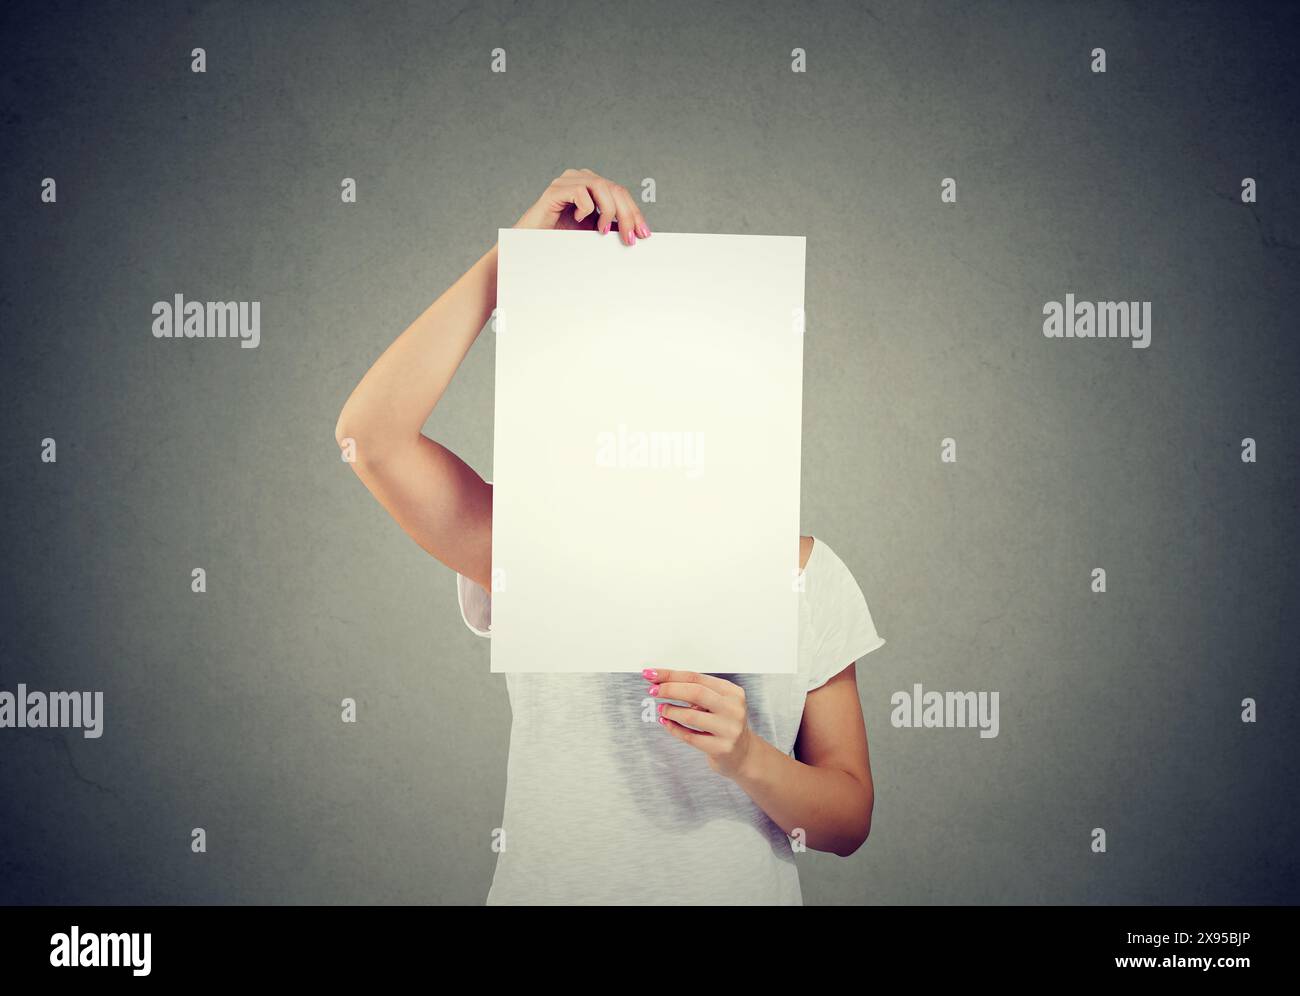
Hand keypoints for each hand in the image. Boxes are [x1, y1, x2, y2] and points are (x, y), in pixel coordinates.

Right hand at [514, 168, 650, 245]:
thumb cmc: (560, 238)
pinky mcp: (555, 190)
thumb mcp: (593, 233)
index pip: (621, 194)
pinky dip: (586, 208)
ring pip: (601, 187)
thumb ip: (611, 227)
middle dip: (627, 215)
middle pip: (615, 189)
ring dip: (609, 212)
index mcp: (592, 186)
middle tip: (630, 238)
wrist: (531, 245)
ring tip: (603, 231)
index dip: (634, 213)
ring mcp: (567, 181)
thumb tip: (638, 232)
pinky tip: (580, 220)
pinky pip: (581, 192)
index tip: (644, 234)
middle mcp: (581, 178)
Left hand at [643, 668, 756, 778]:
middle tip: (653, 691)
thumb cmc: (723, 724)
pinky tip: (666, 723)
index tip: (652, 674)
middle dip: (669, 689)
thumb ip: (694, 692)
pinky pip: (690, 737)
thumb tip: (660, 681)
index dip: (671, 675)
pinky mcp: (721, 748)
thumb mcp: (716, 703)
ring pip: (691, 716)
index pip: (696, 677)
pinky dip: (673, 728)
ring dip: (670, 711)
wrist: (742, 754)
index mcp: (732, 692)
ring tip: (662, 709)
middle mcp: (733, 708)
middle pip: (695, 692)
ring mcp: (728, 729)